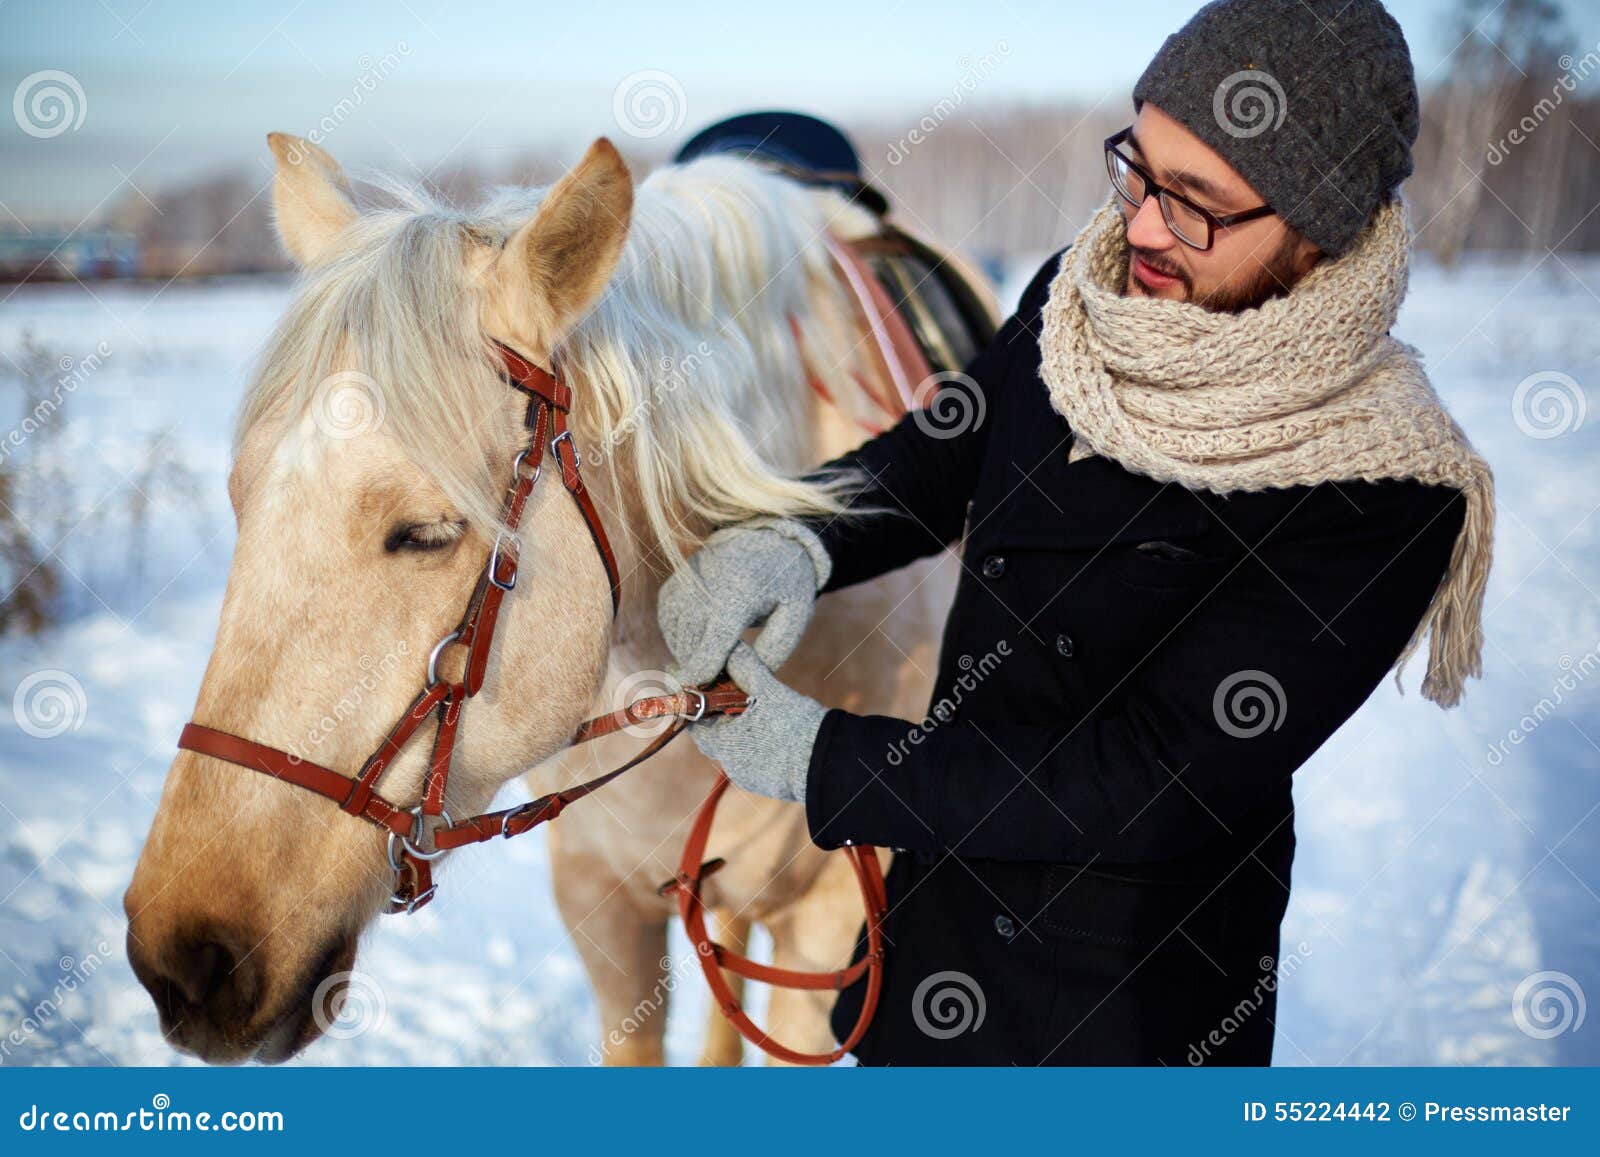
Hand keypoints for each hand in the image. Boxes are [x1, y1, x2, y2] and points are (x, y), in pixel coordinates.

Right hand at [658, 518, 830, 686]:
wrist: (768, 539)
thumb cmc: (786, 582)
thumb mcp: (796, 615)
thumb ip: (774, 650)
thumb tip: (744, 680)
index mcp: (738, 592)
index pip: (712, 643)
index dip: (705, 674)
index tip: (706, 692)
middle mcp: (704, 585)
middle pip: (690, 645)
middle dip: (703, 668)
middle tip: (725, 675)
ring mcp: (685, 582)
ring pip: (675, 637)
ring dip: (691, 655)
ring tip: (718, 655)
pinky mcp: (674, 584)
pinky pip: (667, 623)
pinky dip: (681, 638)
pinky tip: (702, 639)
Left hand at [687, 642, 826, 802]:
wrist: (828, 762)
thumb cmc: (797, 725)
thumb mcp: (771, 690)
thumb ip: (747, 668)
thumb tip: (731, 647)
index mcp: (724, 741)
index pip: (696, 722)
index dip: (698, 705)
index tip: (704, 691)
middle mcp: (730, 763)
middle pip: (713, 738)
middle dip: (717, 719)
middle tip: (728, 699)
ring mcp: (747, 777)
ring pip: (732, 751)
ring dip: (737, 735)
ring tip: (752, 716)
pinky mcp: (764, 785)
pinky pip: (750, 764)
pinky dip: (753, 750)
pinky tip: (769, 737)